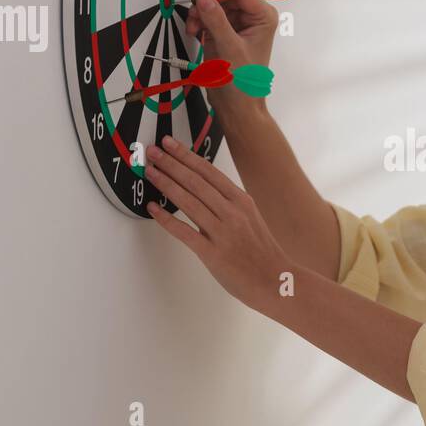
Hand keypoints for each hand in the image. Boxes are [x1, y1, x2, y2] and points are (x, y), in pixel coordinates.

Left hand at [143, 134, 288, 309]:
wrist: (275, 281)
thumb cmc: (261, 251)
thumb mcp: (250, 218)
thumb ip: (228, 203)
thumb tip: (200, 187)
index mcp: (242, 201)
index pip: (208, 171)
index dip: (186, 155)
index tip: (169, 144)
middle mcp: (232, 213)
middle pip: (195, 182)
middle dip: (170, 164)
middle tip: (152, 152)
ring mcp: (223, 233)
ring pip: (188, 201)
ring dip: (166, 184)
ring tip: (150, 172)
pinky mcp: (213, 253)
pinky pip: (184, 232)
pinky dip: (166, 219)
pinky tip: (154, 208)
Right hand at [186, 0, 276, 115]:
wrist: (236, 103)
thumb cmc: (243, 81)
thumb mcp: (229, 48)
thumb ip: (216, 21)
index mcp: (264, 17)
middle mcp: (253, 17)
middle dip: (207, 2)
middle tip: (192, 12)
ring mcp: (238, 23)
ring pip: (215, 4)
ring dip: (200, 13)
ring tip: (193, 27)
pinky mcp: (225, 30)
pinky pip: (209, 15)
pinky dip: (199, 21)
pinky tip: (194, 31)